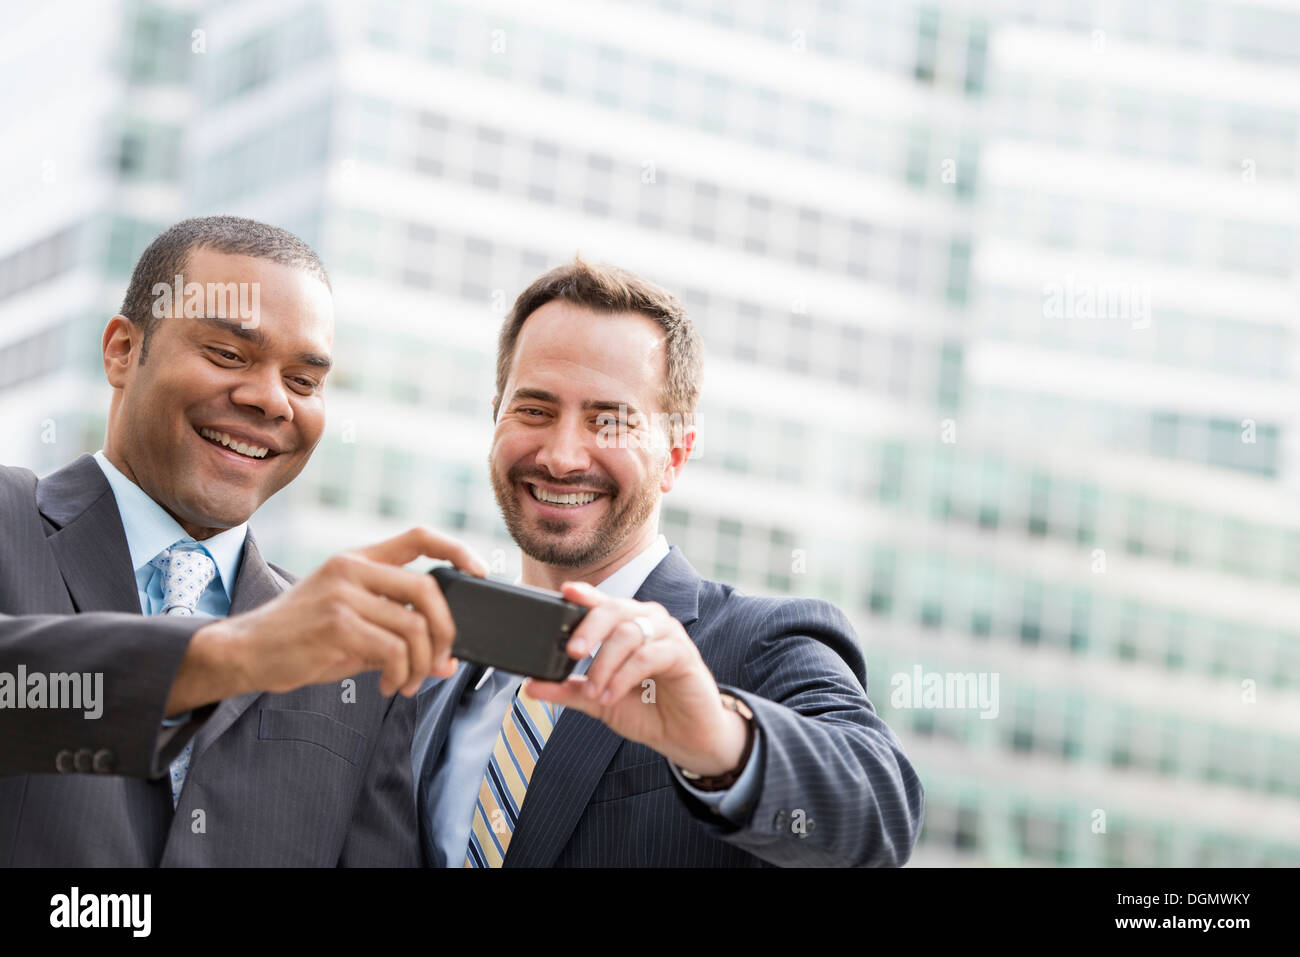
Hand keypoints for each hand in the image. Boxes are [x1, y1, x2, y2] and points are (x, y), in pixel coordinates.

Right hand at [169, 527, 487, 713]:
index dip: (457, 550)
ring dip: (421, 664)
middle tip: (440, 659)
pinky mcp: (336, 624)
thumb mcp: (352, 629)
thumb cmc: (300, 640)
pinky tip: (387, 685)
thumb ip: (399, 637)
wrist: (244, 651)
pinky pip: (394, 649)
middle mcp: (352, 567)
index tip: (481, 572)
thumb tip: (447, 662)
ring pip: (414, 626)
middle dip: (446, 631)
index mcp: (357, 558)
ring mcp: (344, 594)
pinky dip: (400, 674)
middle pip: (428, 589)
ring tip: (406, 682)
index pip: (418, 536)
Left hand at [524, 582, 749, 776]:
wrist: (685, 736)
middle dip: (589, 629)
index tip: (564, 592)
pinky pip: (648, 655)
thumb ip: (568, 690)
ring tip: (594, 691)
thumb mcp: (599, 699)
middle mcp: (648, 621)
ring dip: (605, 664)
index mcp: (627, 625)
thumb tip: (530, 685)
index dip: (585, 594)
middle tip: (572, 653)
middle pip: (615, 610)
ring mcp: (668, 634)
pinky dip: (624, 675)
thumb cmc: (646, 709)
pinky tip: (611, 694)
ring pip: (629, 633)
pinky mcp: (683, 654)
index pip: (603, 604)